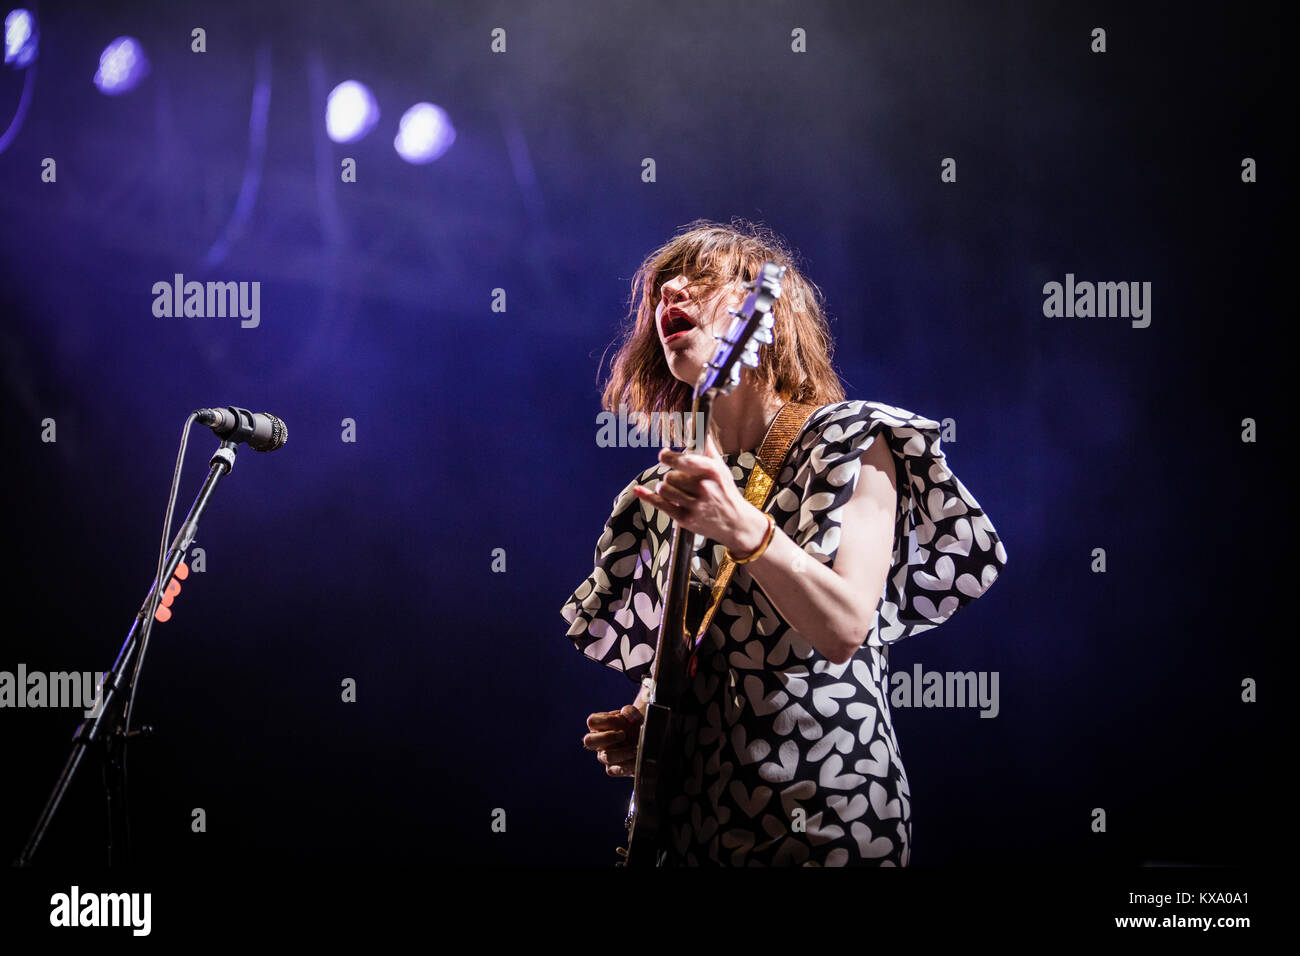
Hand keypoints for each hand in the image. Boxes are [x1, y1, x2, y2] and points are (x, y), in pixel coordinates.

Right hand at [584, 704, 643, 776]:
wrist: (647, 741)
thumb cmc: (636, 726)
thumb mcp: (635, 716)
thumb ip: (630, 712)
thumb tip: (626, 715)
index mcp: (599, 726)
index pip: (592, 721)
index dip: (606, 720)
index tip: (621, 720)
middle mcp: (598, 742)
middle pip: (589, 741)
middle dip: (607, 737)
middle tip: (623, 735)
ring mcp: (604, 756)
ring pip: (606, 756)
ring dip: (623, 752)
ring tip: (636, 748)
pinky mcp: (612, 769)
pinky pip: (614, 770)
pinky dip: (627, 765)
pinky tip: (636, 760)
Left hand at [632, 433, 768, 554]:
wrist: (735, 523)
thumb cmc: (725, 490)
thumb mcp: (720, 467)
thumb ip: (705, 444)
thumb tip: (692, 421)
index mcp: (711, 471)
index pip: (683, 461)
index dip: (668, 457)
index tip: (663, 455)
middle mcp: (704, 488)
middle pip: (670, 476)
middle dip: (672, 477)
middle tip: (682, 481)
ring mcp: (695, 505)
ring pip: (663, 489)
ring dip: (665, 488)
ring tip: (677, 490)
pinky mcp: (686, 519)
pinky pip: (660, 504)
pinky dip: (648, 496)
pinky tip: (639, 490)